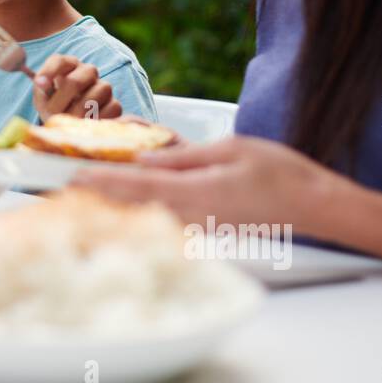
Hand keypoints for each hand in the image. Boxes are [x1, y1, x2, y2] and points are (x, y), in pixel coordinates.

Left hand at [32, 55, 122, 120]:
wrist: (69, 121)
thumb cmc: (53, 104)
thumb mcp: (43, 97)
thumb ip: (41, 89)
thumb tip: (41, 82)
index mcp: (68, 65)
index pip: (59, 61)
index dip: (49, 71)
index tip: (40, 84)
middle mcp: (87, 71)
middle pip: (76, 81)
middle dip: (61, 101)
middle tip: (52, 114)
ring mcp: (103, 86)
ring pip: (99, 91)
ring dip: (79, 112)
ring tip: (68, 122)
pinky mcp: (113, 103)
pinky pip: (112, 107)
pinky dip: (98, 118)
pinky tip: (85, 125)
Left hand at [70, 135, 341, 228]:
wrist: (316, 207)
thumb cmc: (280, 174)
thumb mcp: (228, 150)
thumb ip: (183, 156)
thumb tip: (145, 156)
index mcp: (197, 193)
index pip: (138, 184)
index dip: (103, 179)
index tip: (74, 175)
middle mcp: (193, 216)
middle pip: (134, 204)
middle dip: (99, 193)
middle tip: (65, 183)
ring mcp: (200, 228)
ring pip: (147, 214)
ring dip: (117, 202)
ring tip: (85, 189)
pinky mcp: (208, 232)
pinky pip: (167, 219)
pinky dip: (143, 209)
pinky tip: (128, 201)